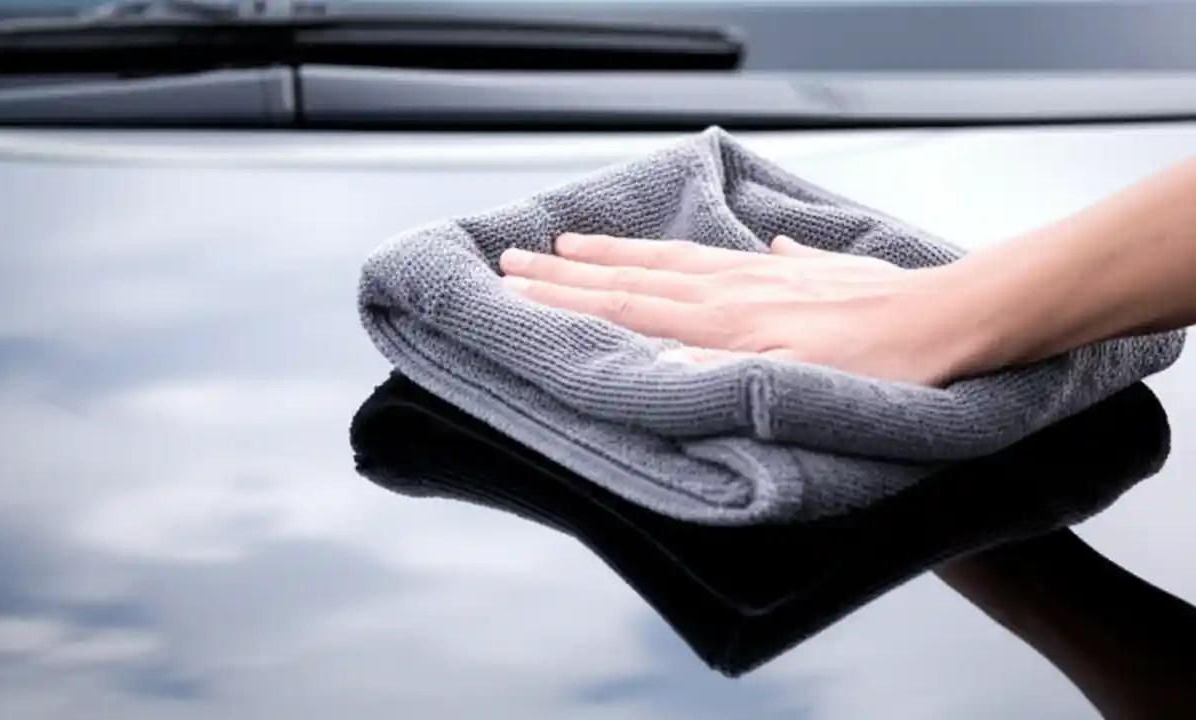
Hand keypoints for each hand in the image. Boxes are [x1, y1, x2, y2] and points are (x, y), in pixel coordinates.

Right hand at [499, 233, 978, 385]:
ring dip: (616, 253)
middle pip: (636, 276)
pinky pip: (726, 256)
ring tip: (573, 243)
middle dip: (570, 271)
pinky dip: (698, 252)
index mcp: (727, 320)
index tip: (517, 284)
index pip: (629, 304)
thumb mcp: (794, 384)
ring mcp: (764, 276)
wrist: (949, 322)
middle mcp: (734, 291)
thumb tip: (657, 358)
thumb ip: (723, 370)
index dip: (568, 296)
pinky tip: (698, 250)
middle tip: (515, 259)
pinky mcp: (796, 271)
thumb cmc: (881, 364)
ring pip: (673, 259)